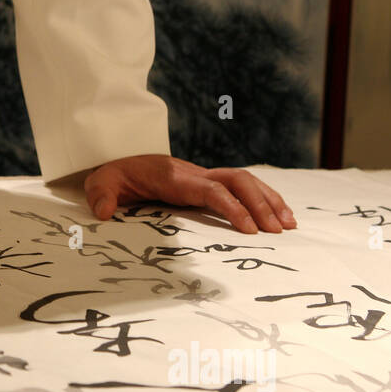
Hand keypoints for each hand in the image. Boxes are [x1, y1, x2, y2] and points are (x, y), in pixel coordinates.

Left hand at [84, 155, 295, 233]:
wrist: (120, 159)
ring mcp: (203, 175)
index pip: (212, 189)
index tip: (250, 230)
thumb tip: (103, 212)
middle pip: (238, 181)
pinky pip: (241, 186)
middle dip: (260, 205)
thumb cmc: (114, 175)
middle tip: (277, 232)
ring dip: (268, 200)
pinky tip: (278, 214)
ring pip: (245, 180)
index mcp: (174, 177)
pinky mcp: (207, 182)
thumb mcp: (101, 183)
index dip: (232, 207)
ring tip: (288, 225)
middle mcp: (194, 173)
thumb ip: (102, 195)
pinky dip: (262, 198)